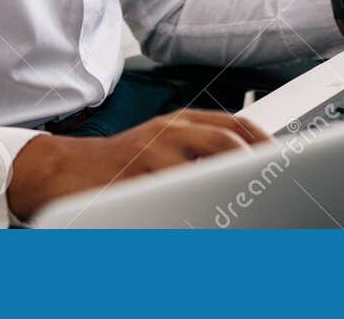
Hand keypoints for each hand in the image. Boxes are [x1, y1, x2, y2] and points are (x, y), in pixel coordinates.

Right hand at [7, 108, 268, 220]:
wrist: (64, 171)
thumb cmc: (119, 164)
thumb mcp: (162, 144)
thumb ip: (197, 150)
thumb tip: (241, 167)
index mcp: (181, 121)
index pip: (235, 124)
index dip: (262, 143)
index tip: (279, 163)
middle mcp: (170, 130)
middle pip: (226, 141)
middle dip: (251, 165)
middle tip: (269, 188)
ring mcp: (152, 151)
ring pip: (203, 167)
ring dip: (226, 189)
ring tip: (243, 209)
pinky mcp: (136, 177)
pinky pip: (173, 193)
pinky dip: (193, 208)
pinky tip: (203, 221)